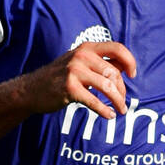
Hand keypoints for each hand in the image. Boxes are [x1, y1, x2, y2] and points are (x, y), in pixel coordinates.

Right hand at [21, 41, 136, 120]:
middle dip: (122, 90)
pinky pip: (94, 101)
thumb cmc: (59, 78)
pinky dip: (104, 111)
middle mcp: (82, 56)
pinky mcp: (70, 88)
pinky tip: (109, 116)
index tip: (132, 75)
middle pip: (114, 73)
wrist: (31, 90)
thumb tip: (124, 68)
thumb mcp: (78, 63)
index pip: (117, 49)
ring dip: (117, 101)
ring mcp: (75, 71)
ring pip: (107, 87)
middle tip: (122, 102)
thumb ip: (98, 63)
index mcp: (87, 48)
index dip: (129, 61)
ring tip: (121, 110)